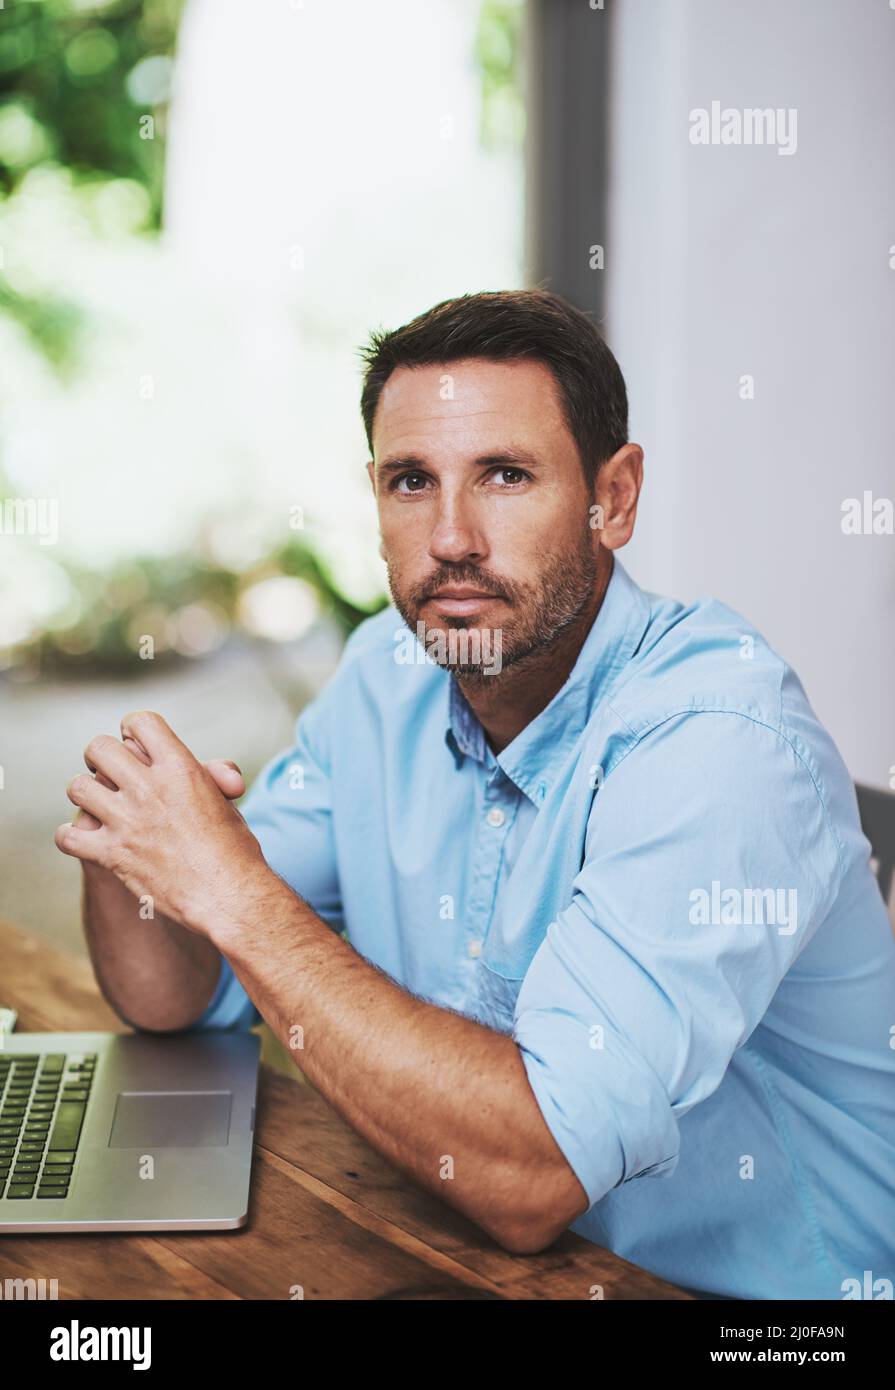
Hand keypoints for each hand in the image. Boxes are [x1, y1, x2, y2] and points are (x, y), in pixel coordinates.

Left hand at [56, 711, 270, 935]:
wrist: (229, 896)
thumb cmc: (234, 849)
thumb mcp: (226, 802)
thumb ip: (212, 778)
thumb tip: (221, 770)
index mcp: (180, 768)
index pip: (139, 723)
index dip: (133, 732)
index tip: (137, 749)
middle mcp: (149, 788)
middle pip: (98, 748)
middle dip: (102, 759)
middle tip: (111, 776)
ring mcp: (127, 821)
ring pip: (77, 787)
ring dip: (86, 795)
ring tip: (99, 807)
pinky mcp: (112, 854)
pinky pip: (68, 836)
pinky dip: (72, 838)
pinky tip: (87, 840)